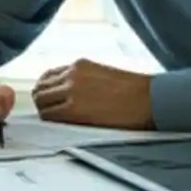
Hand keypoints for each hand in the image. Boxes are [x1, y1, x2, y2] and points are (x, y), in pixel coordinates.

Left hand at [32, 59, 152, 129]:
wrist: (149, 99)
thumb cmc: (133, 90)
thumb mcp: (103, 74)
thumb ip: (83, 79)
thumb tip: (70, 92)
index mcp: (79, 65)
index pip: (49, 75)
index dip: (47, 89)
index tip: (49, 98)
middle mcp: (71, 75)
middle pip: (41, 88)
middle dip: (42, 100)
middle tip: (48, 111)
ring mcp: (70, 91)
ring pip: (41, 102)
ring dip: (45, 111)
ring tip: (55, 120)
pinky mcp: (74, 110)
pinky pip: (50, 116)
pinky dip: (50, 120)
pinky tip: (59, 125)